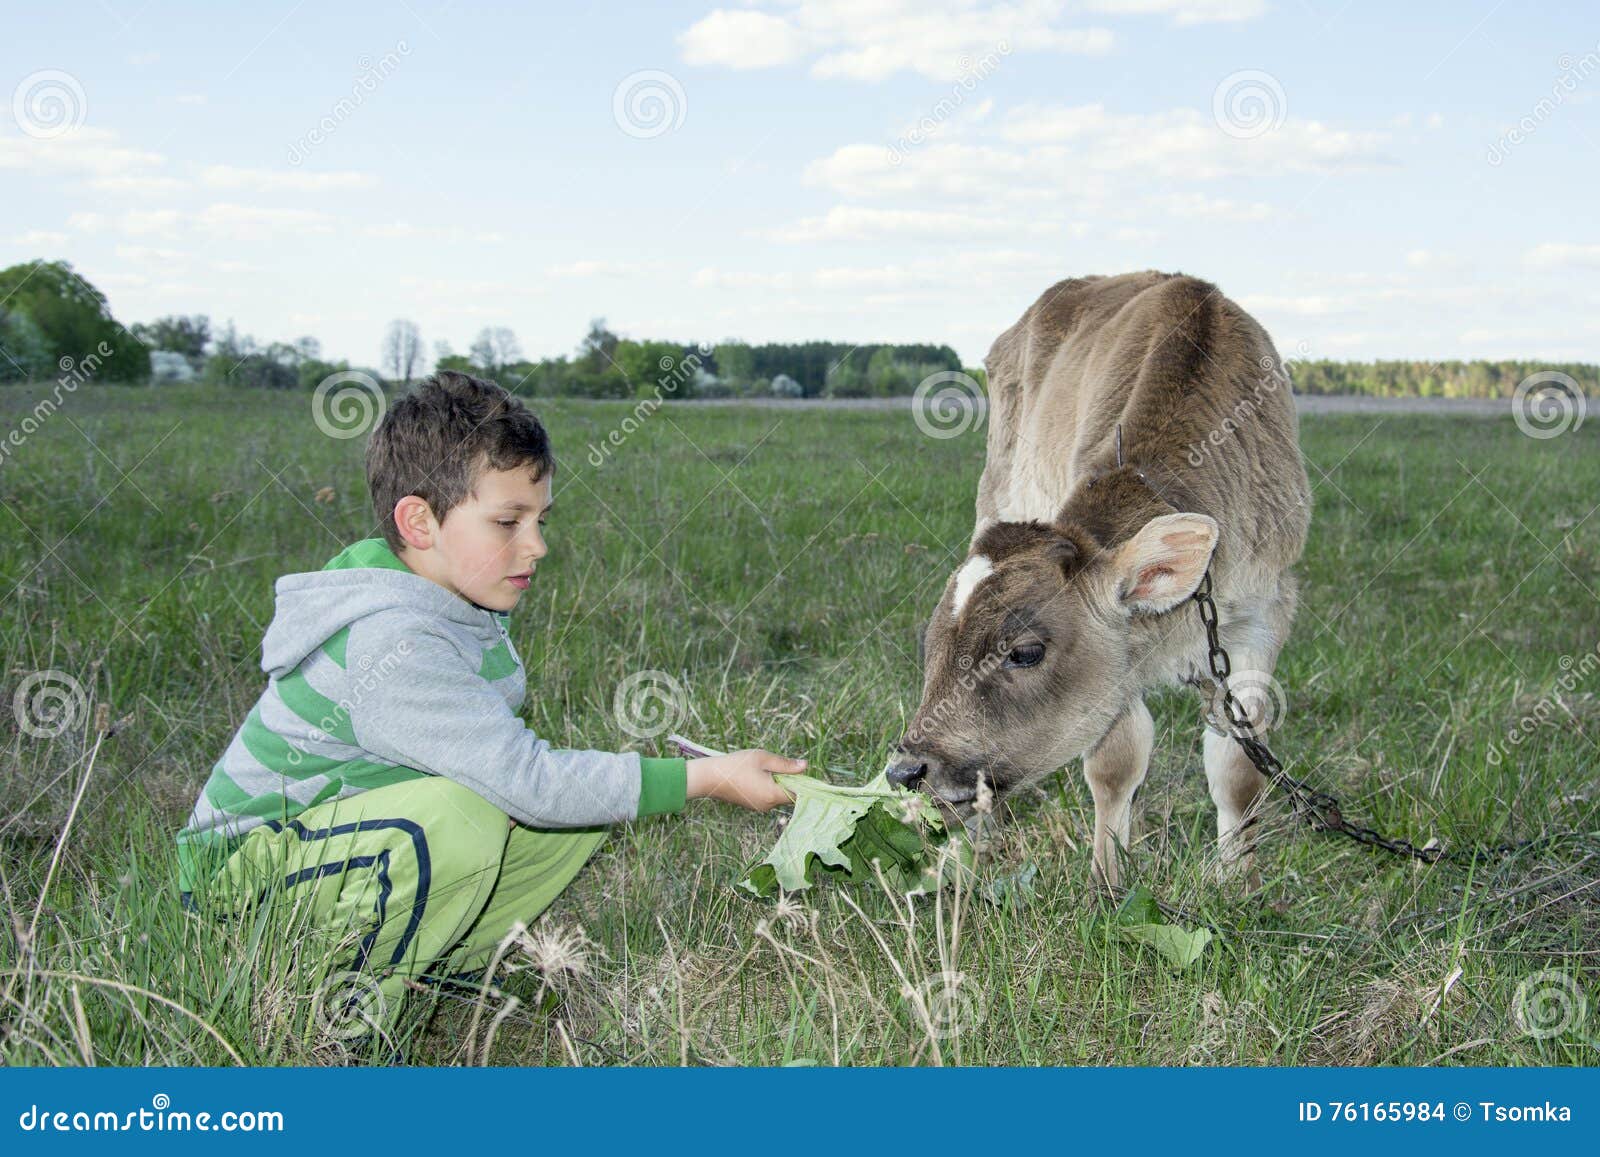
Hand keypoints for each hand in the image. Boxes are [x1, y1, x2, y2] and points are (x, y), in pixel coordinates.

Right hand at [686, 749, 806, 811]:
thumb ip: (785, 764)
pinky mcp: (752, 806)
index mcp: (773, 795)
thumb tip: (805, 766)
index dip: (804, 783)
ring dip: (776, 783)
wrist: (710, 778)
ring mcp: (759, 807)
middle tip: (776, 764)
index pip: (798, 794)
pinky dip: (767, 787)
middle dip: (787, 780)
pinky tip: (754, 775)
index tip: (802, 772)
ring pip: (777, 795)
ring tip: (761, 768)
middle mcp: (768, 806)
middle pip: (788, 795)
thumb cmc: (736, 765)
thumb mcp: (763, 758)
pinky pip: (767, 797)